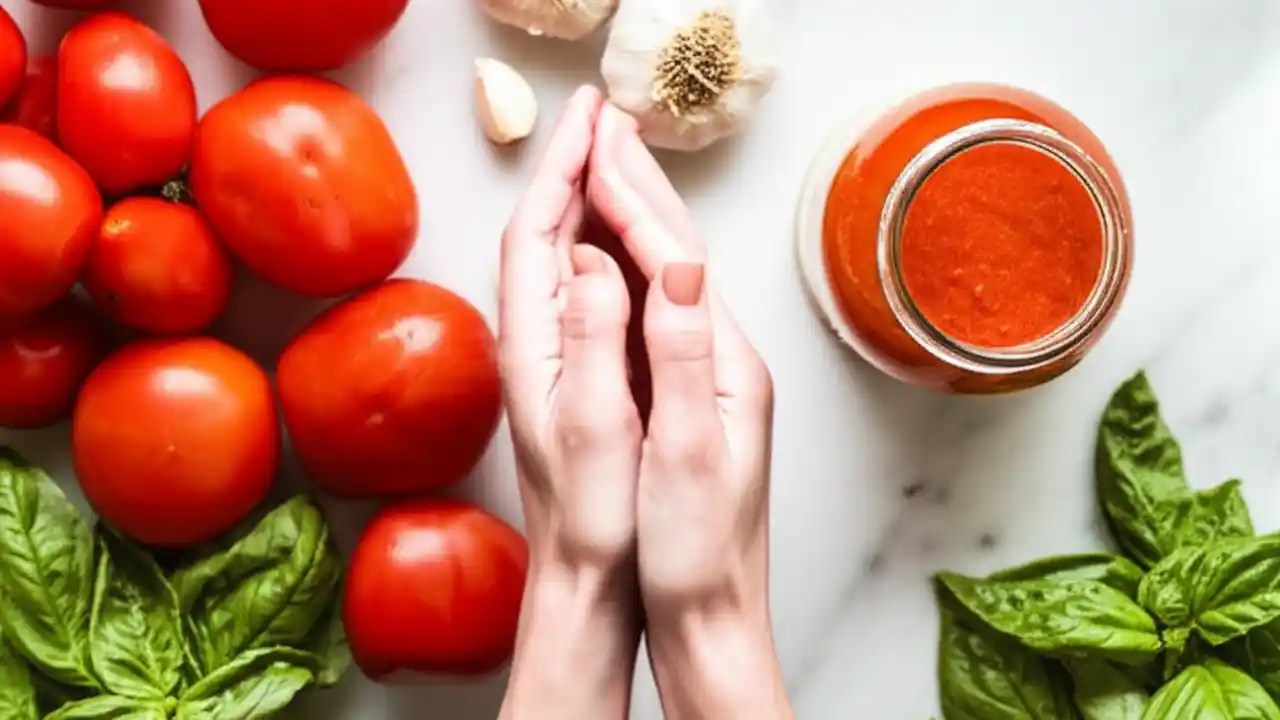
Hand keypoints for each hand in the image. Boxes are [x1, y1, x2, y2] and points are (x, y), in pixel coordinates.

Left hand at [498, 87, 640, 719]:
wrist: (584, 583)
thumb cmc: (596, 519)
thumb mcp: (597, 425)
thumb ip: (594, 337)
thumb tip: (598, 257)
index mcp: (535, 347)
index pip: (537, 232)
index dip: (562, 168)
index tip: (592, 117)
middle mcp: (534, 345)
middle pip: (543, 233)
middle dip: (571, 166)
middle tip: (605, 115)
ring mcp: (551, 361)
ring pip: (560, 258)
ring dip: (582, 200)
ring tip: (613, 155)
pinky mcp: (572, 378)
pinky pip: (579, 289)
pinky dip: (598, 246)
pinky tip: (619, 241)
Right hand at [589, 105, 791, 718]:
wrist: (713, 616)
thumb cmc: (696, 550)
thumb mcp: (687, 452)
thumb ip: (681, 355)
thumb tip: (677, 265)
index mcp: (723, 362)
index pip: (674, 255)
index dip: (631, 195)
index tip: (596, 141)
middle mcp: (724, 359)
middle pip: (679, 250)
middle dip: (639, 182)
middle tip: (604, 124)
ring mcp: (709, 377)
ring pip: (670, 274)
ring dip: (637, 213)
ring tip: (608, 166)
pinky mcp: (691, 398)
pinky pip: (659, 309)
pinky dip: (633, 266)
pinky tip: (616, 255)